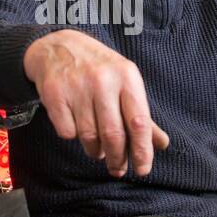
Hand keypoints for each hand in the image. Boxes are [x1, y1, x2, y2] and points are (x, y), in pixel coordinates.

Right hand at [23, 29, 168, 176]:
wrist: (58, 47)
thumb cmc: (99, 70)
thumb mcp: (125, 83)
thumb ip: (142, 115)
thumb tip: (161, 144)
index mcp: (127, 77)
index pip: (139, 121)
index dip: (142, 150)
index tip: (142, 170)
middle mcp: (103, 80)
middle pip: (113, 134)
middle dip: (117, 158)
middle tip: (117, 169)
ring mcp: (77, 86)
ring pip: (89, 137)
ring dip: (95, 150)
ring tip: (97, 148)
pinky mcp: (55, 94)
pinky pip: (67, 132)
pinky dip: (72, 136)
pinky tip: (75, 126)